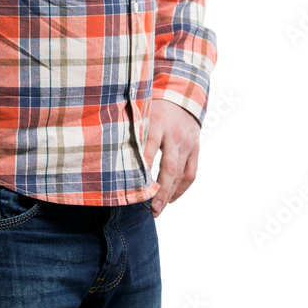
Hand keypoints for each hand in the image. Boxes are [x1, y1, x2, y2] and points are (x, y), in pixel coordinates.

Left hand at [143, 98, 200, 217]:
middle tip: (151, 209)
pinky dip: (182, 189)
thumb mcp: (142, 112)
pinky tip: (171, 199)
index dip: (143, 167)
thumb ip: (132, 129)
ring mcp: (187, 143)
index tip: (134, 186)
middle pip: (169, 168)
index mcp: (158, 123)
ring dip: (170, 195)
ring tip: (158, 210)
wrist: (183, 97)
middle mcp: (175, 135)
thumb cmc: (154, 108)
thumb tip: (111, 151)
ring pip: (181, 174)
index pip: (149, 148)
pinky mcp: (196, 149)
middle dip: (160, 191)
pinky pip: (191, 174)